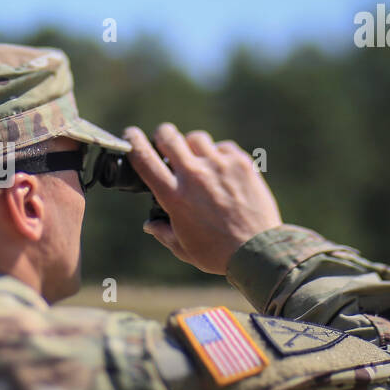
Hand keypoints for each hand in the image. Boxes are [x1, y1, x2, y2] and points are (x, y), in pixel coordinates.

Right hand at [123, 123, 281, 274]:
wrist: (258, 252)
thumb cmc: (217, 254)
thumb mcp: (182, 248)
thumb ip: (163, 233)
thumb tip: (150, 224)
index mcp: (174, 196)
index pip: (144, 158)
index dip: (133, 142)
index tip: (130, 136)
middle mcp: (194, 176)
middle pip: (169, 136)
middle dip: (162, 135)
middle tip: (165, 142)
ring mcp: (220, 166)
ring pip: (196, 138)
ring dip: (191, 145)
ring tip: (197, 159)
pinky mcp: (242, 164)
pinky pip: (224, 146)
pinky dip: (218, 154)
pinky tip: (221, 168)